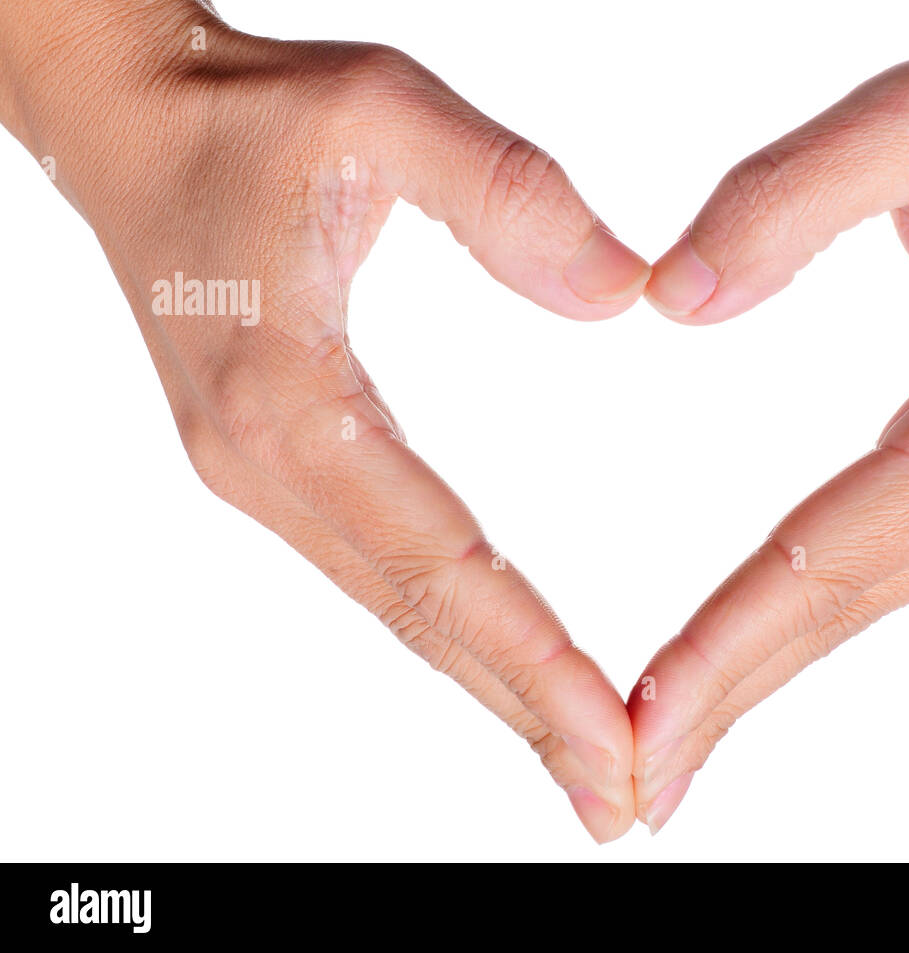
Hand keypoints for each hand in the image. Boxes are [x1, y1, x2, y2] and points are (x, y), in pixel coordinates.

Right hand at [5, 6, 648, 840]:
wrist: (128, 121)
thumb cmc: (243, 116)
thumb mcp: (381, 113)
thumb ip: (509, 197)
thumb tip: (623, 295)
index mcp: (287, 402)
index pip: (438, 562)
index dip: (532, 655)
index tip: (612, 730)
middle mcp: (267, 467)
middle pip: (419, 620)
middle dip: (524, 715)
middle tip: (620, 801)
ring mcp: (266, 477)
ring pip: (398, 611)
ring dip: (491, 691)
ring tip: (579, 762)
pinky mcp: (280, 467)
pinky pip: (381, 574)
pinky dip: (452, 636)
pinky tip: (503, 668)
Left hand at [629, 2, 908, 831]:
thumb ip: (781, 204)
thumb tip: (674, 301)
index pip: (831, 558)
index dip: (728, 643)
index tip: (642, 722)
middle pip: (845, 610)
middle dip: (732, 696)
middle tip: (632, 788)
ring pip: (864, 601)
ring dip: (764, 673)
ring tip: (671, 745)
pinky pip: (884, 566)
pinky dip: (805, 618)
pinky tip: (753, 654)